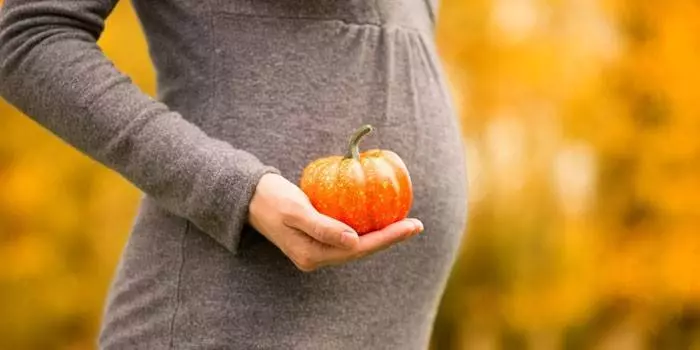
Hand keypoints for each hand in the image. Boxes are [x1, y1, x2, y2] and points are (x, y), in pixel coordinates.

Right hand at [248, 173, 423, 271]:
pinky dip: (365, 225)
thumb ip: (323, 226)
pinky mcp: (318, 237)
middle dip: (389, 237)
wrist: (249, 197)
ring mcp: (317, 249)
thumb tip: (354, 241)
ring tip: (403, 221)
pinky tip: (378, 213)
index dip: (388, 238)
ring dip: (379, 234)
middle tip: (416, 224)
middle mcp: (317, 257)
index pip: (359, 249)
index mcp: (313, 255)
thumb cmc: (272, 199)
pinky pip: (348, 234)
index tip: (412, 225)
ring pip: (357, 244)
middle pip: (362, 249)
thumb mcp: (295, 210)